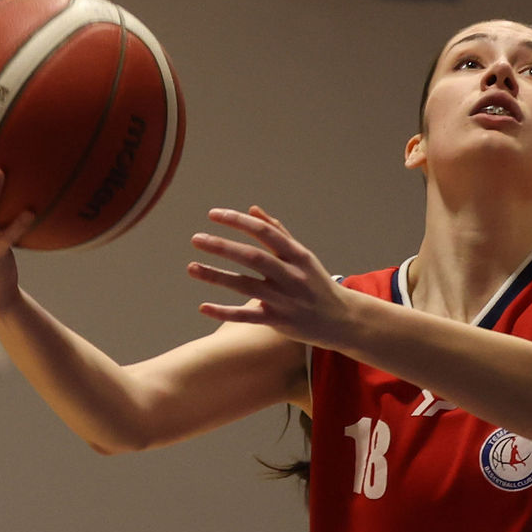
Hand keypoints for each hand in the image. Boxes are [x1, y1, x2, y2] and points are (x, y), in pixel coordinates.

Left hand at [188, 206, 350, 347]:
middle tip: (195, 239)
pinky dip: (224, 312)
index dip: (238, 221)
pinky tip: (203, 307)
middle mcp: (291, 275)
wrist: (341, 319)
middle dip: (223, 247)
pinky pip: (247, 316)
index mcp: (297, 255)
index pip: (265, 232)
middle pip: (253, 257)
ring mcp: (284, 299)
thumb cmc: (316, 283)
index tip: (213, 214)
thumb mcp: (303, 256)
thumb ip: (278, 232)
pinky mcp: (278, 321)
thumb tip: (252, 210)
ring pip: (245, 286)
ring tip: (191, 267)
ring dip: (216, 276)